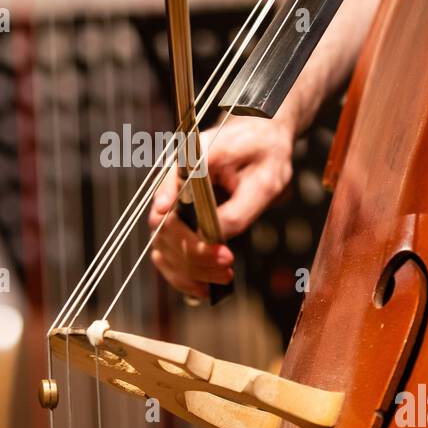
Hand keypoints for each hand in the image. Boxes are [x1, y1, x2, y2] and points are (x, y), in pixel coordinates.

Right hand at [147, 115, 294, 298]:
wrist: (260, 139)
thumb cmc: (264, 153)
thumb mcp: (264, 178)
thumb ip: (238, 209)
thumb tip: (218, 239)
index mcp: (189, 160)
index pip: (170, 199)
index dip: (184, 231)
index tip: (219, 252)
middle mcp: (171, 181)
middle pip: (165, 230)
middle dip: (195, 255)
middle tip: (228, 266)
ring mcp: (171, 202)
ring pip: (163, 246)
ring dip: (189, 270)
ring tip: (223, 279)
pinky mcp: (177, 220)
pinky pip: (167, 253)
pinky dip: (182, 274)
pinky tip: (204, 288)